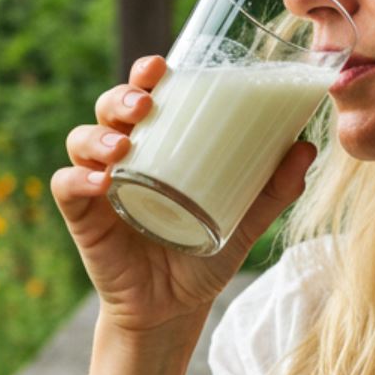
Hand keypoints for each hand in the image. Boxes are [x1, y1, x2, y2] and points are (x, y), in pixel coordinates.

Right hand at [50, 55, 317, 337]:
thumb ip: (275, 187)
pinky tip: (101, 182)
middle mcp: (125, 154)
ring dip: (99, 134)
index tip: (161, 66)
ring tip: (123, 144)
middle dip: (122, 96)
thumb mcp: (246, 217)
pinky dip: (78, 179)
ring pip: (82, 139)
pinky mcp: (83, 216)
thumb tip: (306, 146)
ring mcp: (99, 183)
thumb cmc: (204, 249)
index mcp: (160, 142)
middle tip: (145, 103)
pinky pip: (68, 187)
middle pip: (110, 107)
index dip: (146, 73)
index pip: (146, 93)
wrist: (176, 308)